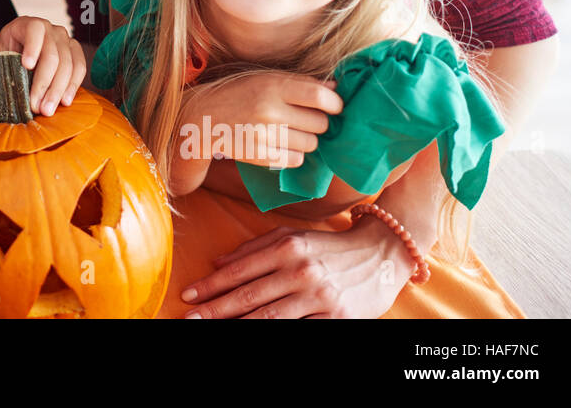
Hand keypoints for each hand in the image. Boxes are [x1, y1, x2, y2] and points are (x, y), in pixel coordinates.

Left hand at [0, 16, 86, 115]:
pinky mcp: (74, 50)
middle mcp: (50, 29)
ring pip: (67, 64)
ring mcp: (64, 39)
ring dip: (58, 90)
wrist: (24, 42)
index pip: (34, 30)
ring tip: (48, 109)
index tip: (27, 65)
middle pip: (52, 55)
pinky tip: (64, 101)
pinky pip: (79, 68)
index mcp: (28, 25)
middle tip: (37, 106)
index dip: (32, 47)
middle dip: (44, 83)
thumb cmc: (11, 49)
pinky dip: (72, 85)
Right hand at [180, 71, 342, 169]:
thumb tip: (337, 88)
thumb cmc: (239, 93)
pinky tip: (280, 143)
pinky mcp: (261, 156)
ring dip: (307, 138)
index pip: (320, 96)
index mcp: (273, 86)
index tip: (335, 106)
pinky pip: (297, 159)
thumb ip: (300, 83)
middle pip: (321, 123)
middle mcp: (270, 111)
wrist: (203, 117)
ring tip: (290, 131)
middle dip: (319, 121)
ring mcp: (265, 136)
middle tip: (305, 117)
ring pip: (312, 143)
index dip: (336, 103)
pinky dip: (294, 153)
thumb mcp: (265, 78)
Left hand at [180, 218, 414, 318]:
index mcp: (287, 247)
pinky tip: (256, 335)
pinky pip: (300, 330)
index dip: (210, 286)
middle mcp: (301, 271)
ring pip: (270, 318)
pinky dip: (276, 334)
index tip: (188, 296)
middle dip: (215, 311)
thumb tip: (217, 261)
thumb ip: (254, 247)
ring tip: (214, 330)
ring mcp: (320, 297)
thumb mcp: (292, 235)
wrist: (382, 253)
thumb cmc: (329, 246)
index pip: (240, 271)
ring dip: (239, 326)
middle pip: (249, 297)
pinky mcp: (338, 319)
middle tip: (189, 320)